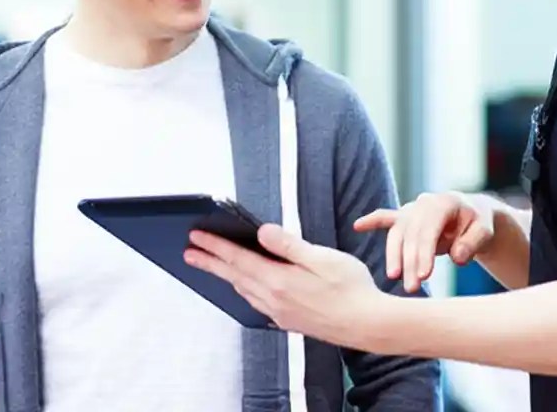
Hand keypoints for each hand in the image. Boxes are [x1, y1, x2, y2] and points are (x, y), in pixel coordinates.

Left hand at [184, 224, 385, 349]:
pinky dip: (244, 290)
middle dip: (210, 262)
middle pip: (234, 276)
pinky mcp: (289, 321)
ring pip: (244, 291)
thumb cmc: (351, 288)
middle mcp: (274, 299)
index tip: (196, 237)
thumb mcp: (323, 258)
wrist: (368, 325)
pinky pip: (257, 303)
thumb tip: (262, 232)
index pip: (238, 259)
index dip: (215, 246)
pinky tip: (246, 287)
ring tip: (213, 266)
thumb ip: (289, 245)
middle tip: (188, 253)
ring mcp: (280, 313)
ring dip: (226, 276)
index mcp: (279, 281)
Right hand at [354, 191, 496, 292]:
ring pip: (397, 233)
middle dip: (410, 262)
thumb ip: (473, 243)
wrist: (473, 215)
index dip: (424, 253)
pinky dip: (372, 221)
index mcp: (444, 203)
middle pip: (411, 235)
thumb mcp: (485, 232)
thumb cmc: (479, 224)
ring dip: (394, 256)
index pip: (429, 230)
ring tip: (393, 277)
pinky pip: (386, 218)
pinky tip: (357, 226)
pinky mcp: (404, 217)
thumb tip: (457, 258)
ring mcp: (412, 209)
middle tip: (411, 287)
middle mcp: (424, 203)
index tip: (424, 276)